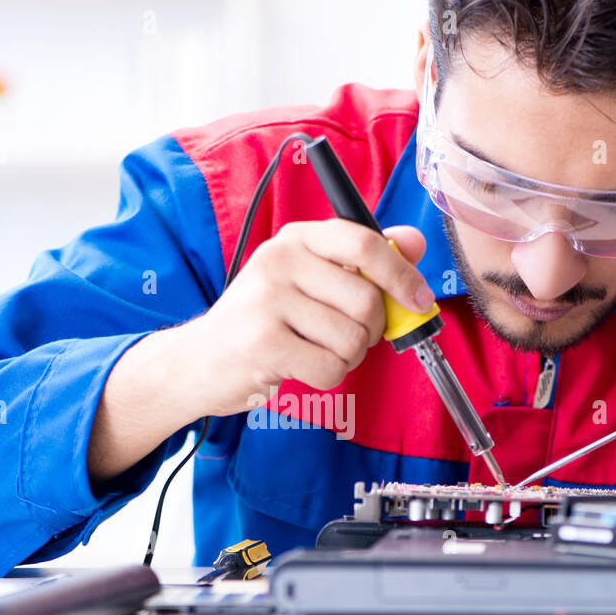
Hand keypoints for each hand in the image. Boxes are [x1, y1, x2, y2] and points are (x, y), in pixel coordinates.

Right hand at [180, 220, 433, 415]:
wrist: (198, 359)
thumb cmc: (262, 320)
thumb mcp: (308, 279)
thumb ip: (361, 260)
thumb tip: (414, 242)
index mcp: (296, 238)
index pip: (365, 243)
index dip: (402, 275)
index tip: (418, 300)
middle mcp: (279, 260)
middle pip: (367, 300)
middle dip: (371, 330)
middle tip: (347, 336)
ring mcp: (267, 300)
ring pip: (353, 338)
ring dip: (347, 357)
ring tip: (316, 351)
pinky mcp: (263, 343)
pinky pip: (331, 368)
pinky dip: (327, 376)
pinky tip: (301, 366)